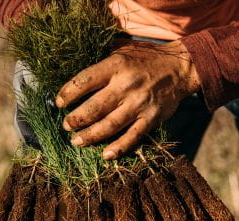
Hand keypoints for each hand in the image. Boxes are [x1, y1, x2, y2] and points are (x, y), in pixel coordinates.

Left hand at [55, 40, 199, 159]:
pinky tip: (105, 155)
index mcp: (116, 65)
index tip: (58, 102)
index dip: (68, 93)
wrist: (180, 68)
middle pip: (95, 107)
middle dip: (76, 119)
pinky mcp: (151, 118)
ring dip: (91, 136)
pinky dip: (118, 147)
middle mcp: (126, 85)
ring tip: (76, 141)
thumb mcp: (123, 48)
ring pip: (110, 125)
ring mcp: (139, 104)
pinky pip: (132, 136)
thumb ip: (101, 59)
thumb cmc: (146, 59)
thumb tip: (74, 67)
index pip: (85, 80)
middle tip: (66, 125)